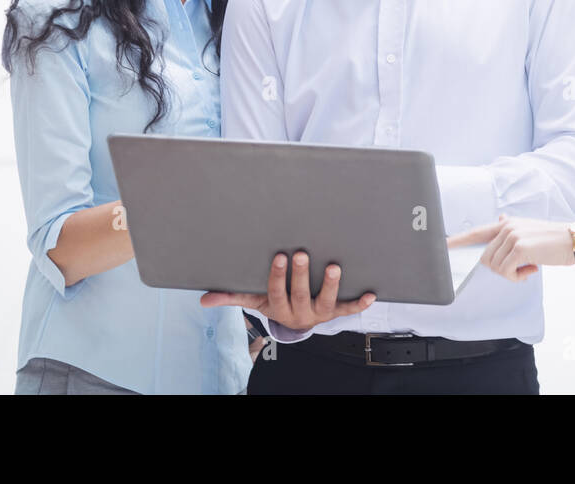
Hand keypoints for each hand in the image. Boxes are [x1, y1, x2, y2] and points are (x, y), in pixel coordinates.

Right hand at [199, 251, 375, 330]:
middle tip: (300, 253)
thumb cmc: (275, 300)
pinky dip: (359, 304)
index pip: (276, 291)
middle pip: (300, 295)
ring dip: (330, 285)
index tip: (279, 255)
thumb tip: (203, 301)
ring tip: (332, 267)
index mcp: (279, 307)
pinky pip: (348, 309)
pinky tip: (370, 294)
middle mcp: (300, 312)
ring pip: (325, 302)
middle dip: (299, 275)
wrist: (297, 320)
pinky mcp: (336, 311)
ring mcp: (319, 313)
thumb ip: (231, 296)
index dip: (278, 276)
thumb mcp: (254, 299)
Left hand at [446, 215, 574, 281]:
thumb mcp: (530, 230)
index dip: (459, 240)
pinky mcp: (519, 248)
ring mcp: (512, 236)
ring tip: (530, 266)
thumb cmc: (554, 240)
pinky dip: (518, 277)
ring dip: (512, 274)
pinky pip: (506, 271)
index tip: (445, 245)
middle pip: (486, 258)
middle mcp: (507, 227)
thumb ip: (513, 229)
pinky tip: (532, 269)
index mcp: (507, 223)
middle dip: (501, 269)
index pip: (477, 232)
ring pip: (495, 266)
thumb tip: (501, 220)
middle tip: (522, 267)